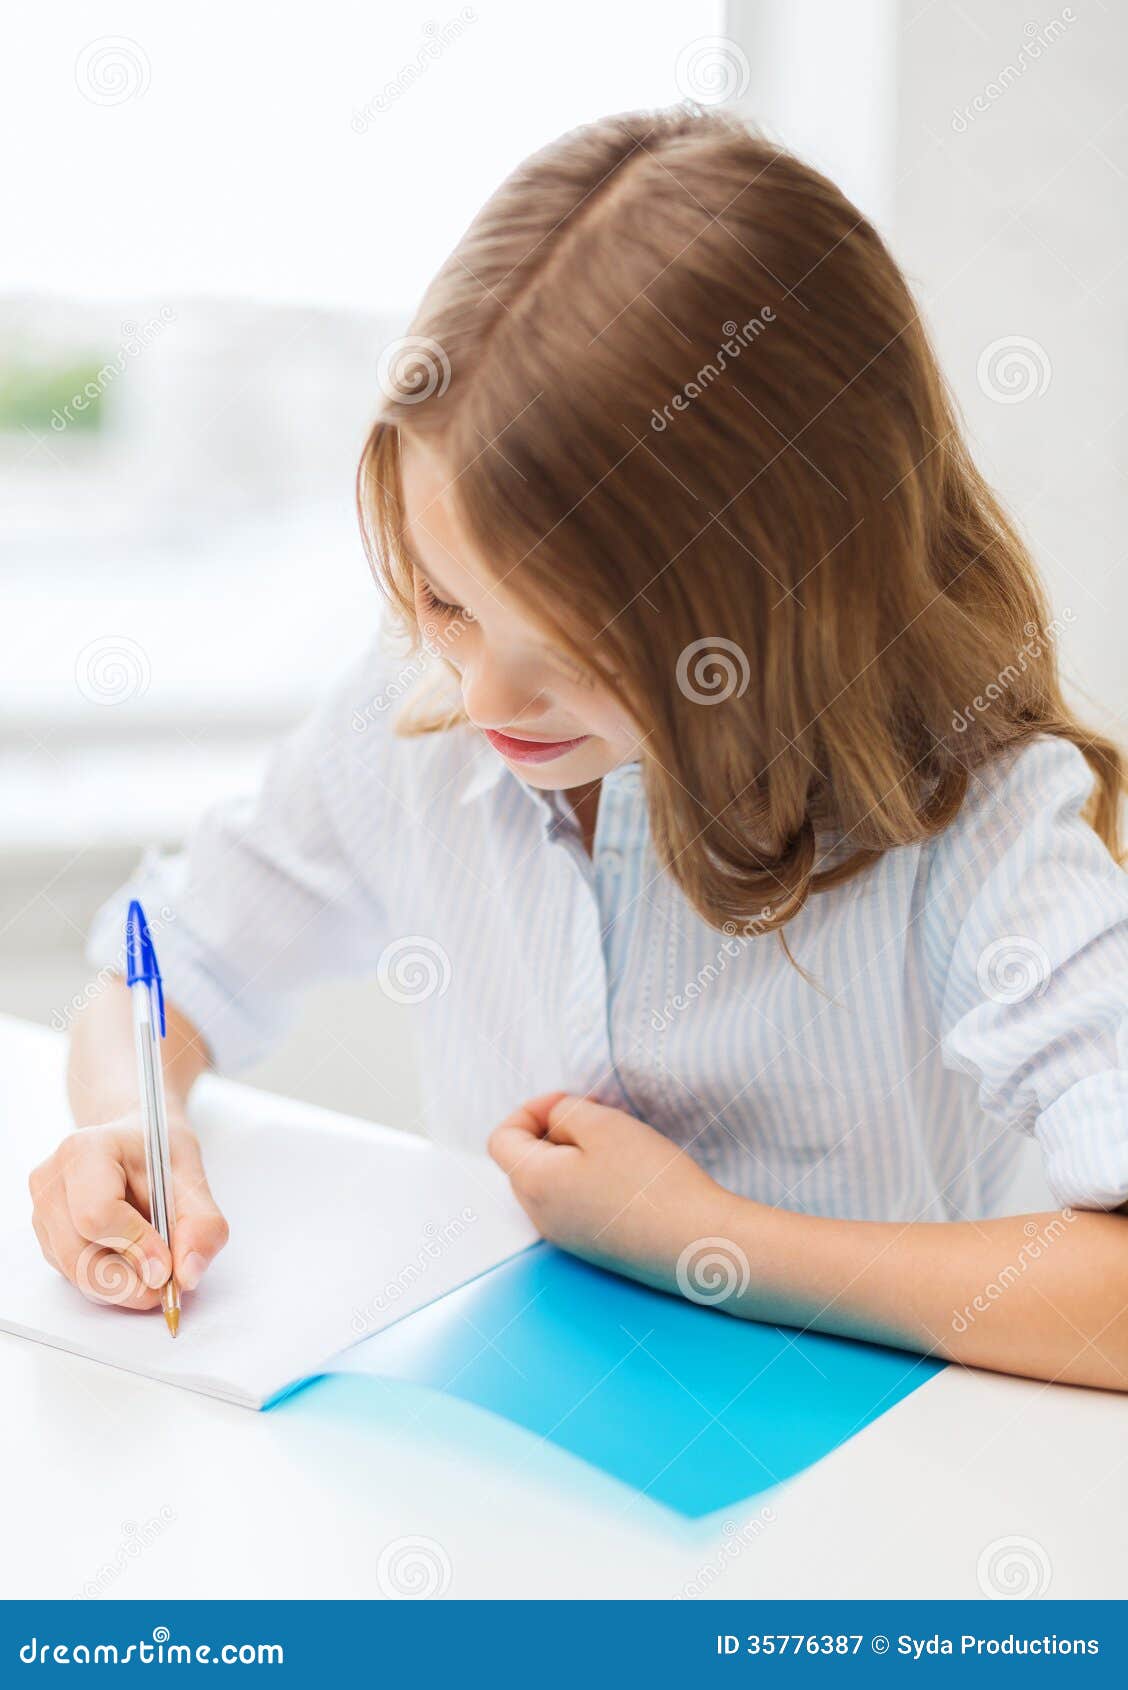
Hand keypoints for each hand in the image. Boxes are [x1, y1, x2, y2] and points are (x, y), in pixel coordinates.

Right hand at [28, 1112, 228, 1311]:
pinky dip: (105, 1279)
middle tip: (165, 1286)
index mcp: (87, 1150)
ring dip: (118, 1283)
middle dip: (127, 1281)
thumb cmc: (160, 1155)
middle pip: (78, 1254)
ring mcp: (41, 1209)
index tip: (167, 1266)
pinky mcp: (45, 1235)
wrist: (135, 1142)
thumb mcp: (194, 1181)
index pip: (98, 1214)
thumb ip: (201, 1227)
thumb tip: (187, 1276)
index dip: (135, 1246)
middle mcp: (52, 1180)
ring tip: (153, 1267)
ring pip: (74, 1272)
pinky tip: (129, 1257)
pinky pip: (71, 1274)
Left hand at [488, 1091, 733, 1291]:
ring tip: (616, 1149)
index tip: (570, 1102)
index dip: (531, 1109)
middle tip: (598, 1121)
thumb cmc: (651, 1182)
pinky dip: (588, 1183)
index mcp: (533, 1184)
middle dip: (552, 1132)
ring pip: (550, 1183)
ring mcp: (565, 1238)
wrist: (697, 1244)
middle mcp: (539, 1217)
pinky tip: (628, 1179)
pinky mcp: (592, 1249)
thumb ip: (565, 1111)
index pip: (501, 1139)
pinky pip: (572, 1205)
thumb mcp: (604, 1125)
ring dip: (572, 1157)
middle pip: (523, 1161)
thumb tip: (552, 1120)